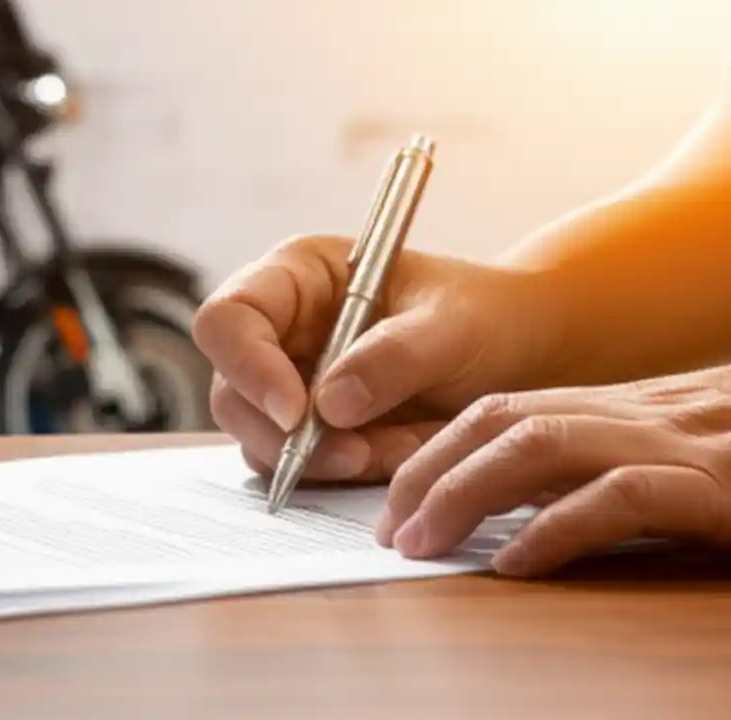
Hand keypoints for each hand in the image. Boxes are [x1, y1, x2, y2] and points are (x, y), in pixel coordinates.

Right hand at [193, 235, 566, 479]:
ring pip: (262, 439)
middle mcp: (280, 330)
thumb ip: (393, 356)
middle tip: (354, 455)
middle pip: (232, 391)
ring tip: (399, 449)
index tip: (297, 412)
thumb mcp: (454, 324)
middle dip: (288, 435)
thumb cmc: (487, 317)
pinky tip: (399, 453)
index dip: (247, 366)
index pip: (230, 318)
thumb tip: (328, 405)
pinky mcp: (310, 431)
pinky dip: (347, 472)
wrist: (521, 356)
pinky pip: (301, 466)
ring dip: (325, 460)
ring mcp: (290, 383)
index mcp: (298, 277)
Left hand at [379, 367, 730, 575]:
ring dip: (466, 492)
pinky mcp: (719, 485)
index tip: (393, 503)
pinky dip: (557, 529)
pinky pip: (623, 496)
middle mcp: (636, 415)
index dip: (434, 451)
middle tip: (389, 531)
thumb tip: (512, 514)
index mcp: (617, 410)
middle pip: (502, 421)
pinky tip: (512, 565)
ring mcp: (678, 444)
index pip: (499, 411)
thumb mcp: (664, 461)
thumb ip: (594, 475)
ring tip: (421, 544)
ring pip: (543, 444)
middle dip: (430, 471)